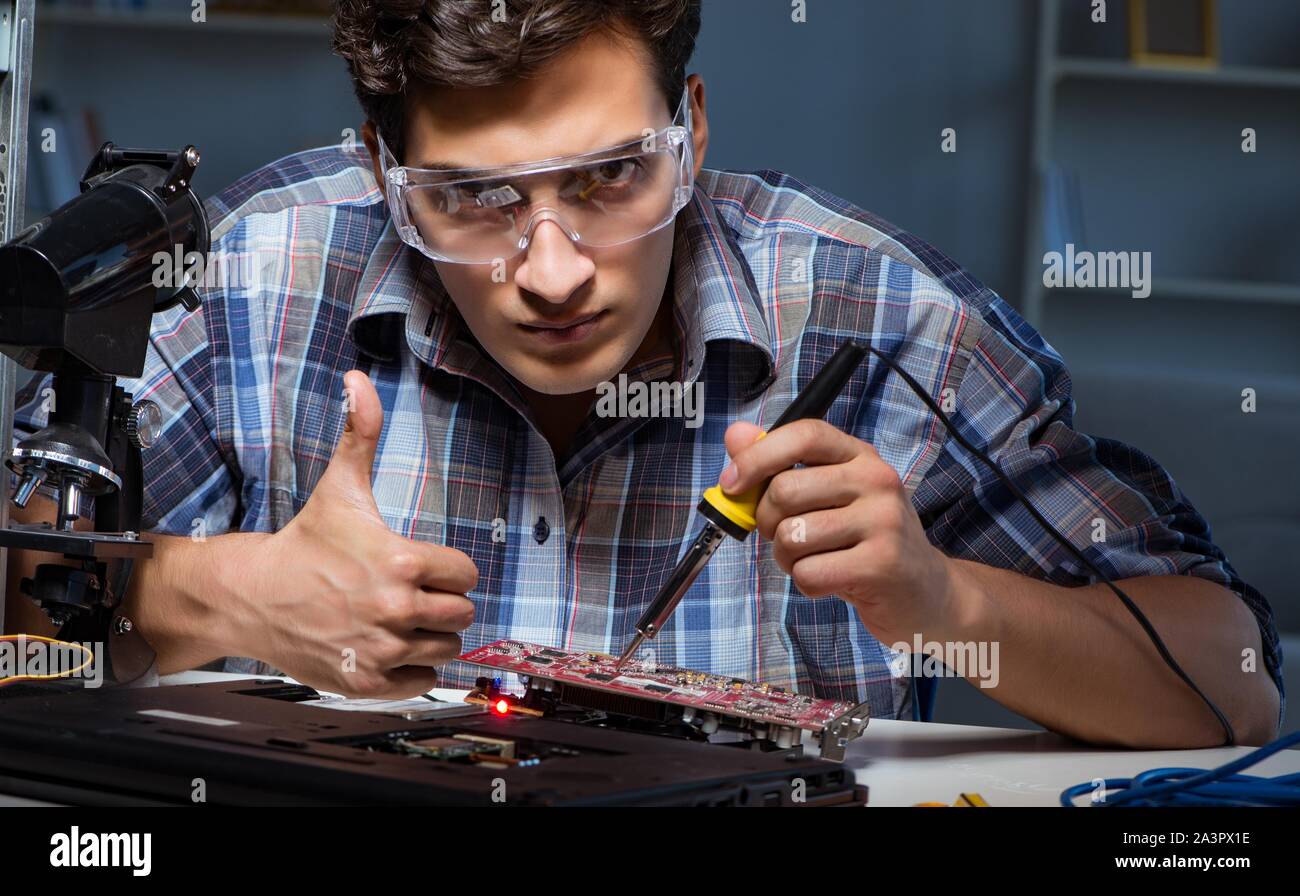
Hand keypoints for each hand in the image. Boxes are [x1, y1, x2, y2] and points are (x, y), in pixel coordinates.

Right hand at [234, 370, 477, 697]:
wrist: (251, 596)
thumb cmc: (303, 543)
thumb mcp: (339, 487)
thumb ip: (361, 433)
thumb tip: (360, 381)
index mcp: (400, 562)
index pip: (466, 574)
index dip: (448, 569)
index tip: (423, 567)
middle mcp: (395, 609)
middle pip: (462, 613)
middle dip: (443, 603)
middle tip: (412, 594)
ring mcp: (381, 649)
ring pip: (447, 648)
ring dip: (431, 636)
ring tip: (398, 619)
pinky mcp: (367, 681)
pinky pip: (424, 682)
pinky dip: (414, 669)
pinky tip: (388, 646)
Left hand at [720, 419, 962, 646]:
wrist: (927, 594)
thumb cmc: (866, 542)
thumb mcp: (828, 497)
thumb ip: (779, 466)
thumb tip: (736, 435)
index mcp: (860, 456)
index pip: (803, 435)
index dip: (757, 457)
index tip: (731, 483)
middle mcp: (876, 481)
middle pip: (784, 490)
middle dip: (766, 522)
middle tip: (786, 537)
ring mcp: (883, 521)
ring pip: (791, 536)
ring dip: (787, 558)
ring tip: (815, 560)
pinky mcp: (881, 565)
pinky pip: (808, 573)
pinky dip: (806, 584)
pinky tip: (832, 581)